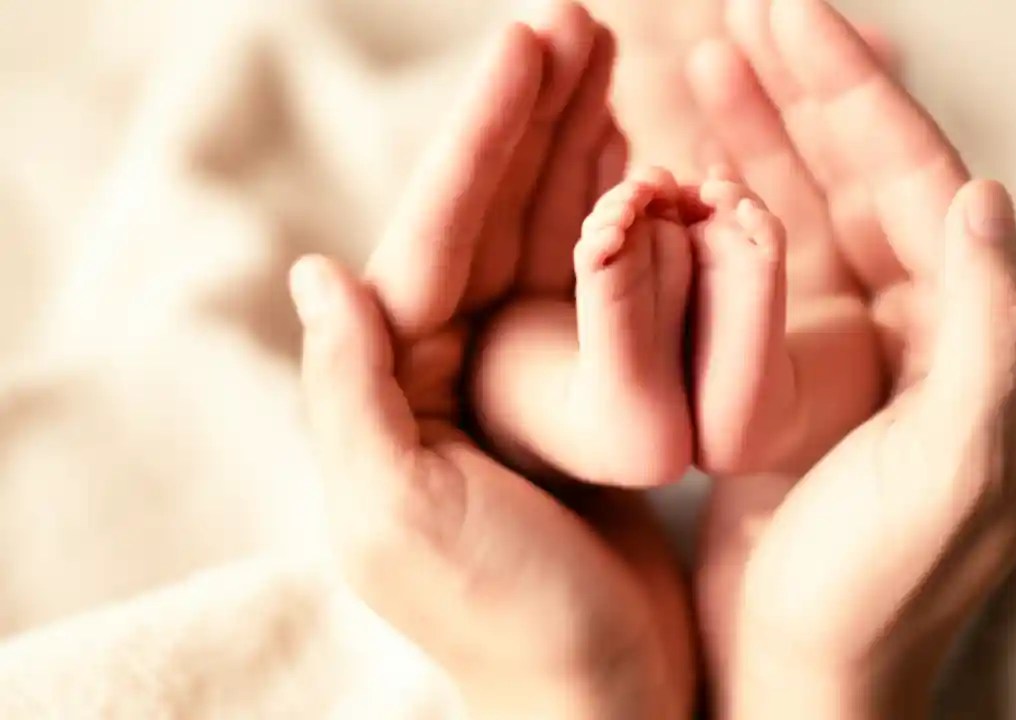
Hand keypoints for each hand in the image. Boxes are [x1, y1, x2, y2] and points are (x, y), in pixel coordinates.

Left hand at [290, 10, 691, 718]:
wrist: (609, 699)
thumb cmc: (512, 622)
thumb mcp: (404, 515)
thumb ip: (350, 393)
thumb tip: (321, 274)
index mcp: (396, 388)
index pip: (436, 235)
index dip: (481, 138)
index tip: (530, 47)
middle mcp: (449, 373)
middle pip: (490, 217)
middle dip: (531, 118)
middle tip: (576, 19)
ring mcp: (518, 382)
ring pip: (545, 239)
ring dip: (575, 149)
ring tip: (611, 63)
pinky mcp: (579, 399)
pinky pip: (595, 287)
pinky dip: (616, 218)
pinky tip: (637, 161)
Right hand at [685, 1, 1015, 716]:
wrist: (801, 680)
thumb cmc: (878, 593)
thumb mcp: (957, 471)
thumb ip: (991, 336)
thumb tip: (988, 197)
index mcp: (972, 334)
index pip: (915, 177)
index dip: (851, 90)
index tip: (789, 12)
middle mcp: (914, 329)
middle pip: (853, 176)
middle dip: (796, 88)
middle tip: (734, 6)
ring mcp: (841, 350)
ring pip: (795, 211)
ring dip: (750, 133)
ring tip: (695, 55)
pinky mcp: (779, 379)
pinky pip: (747, 269)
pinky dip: (712, 209)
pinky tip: (671, 163)